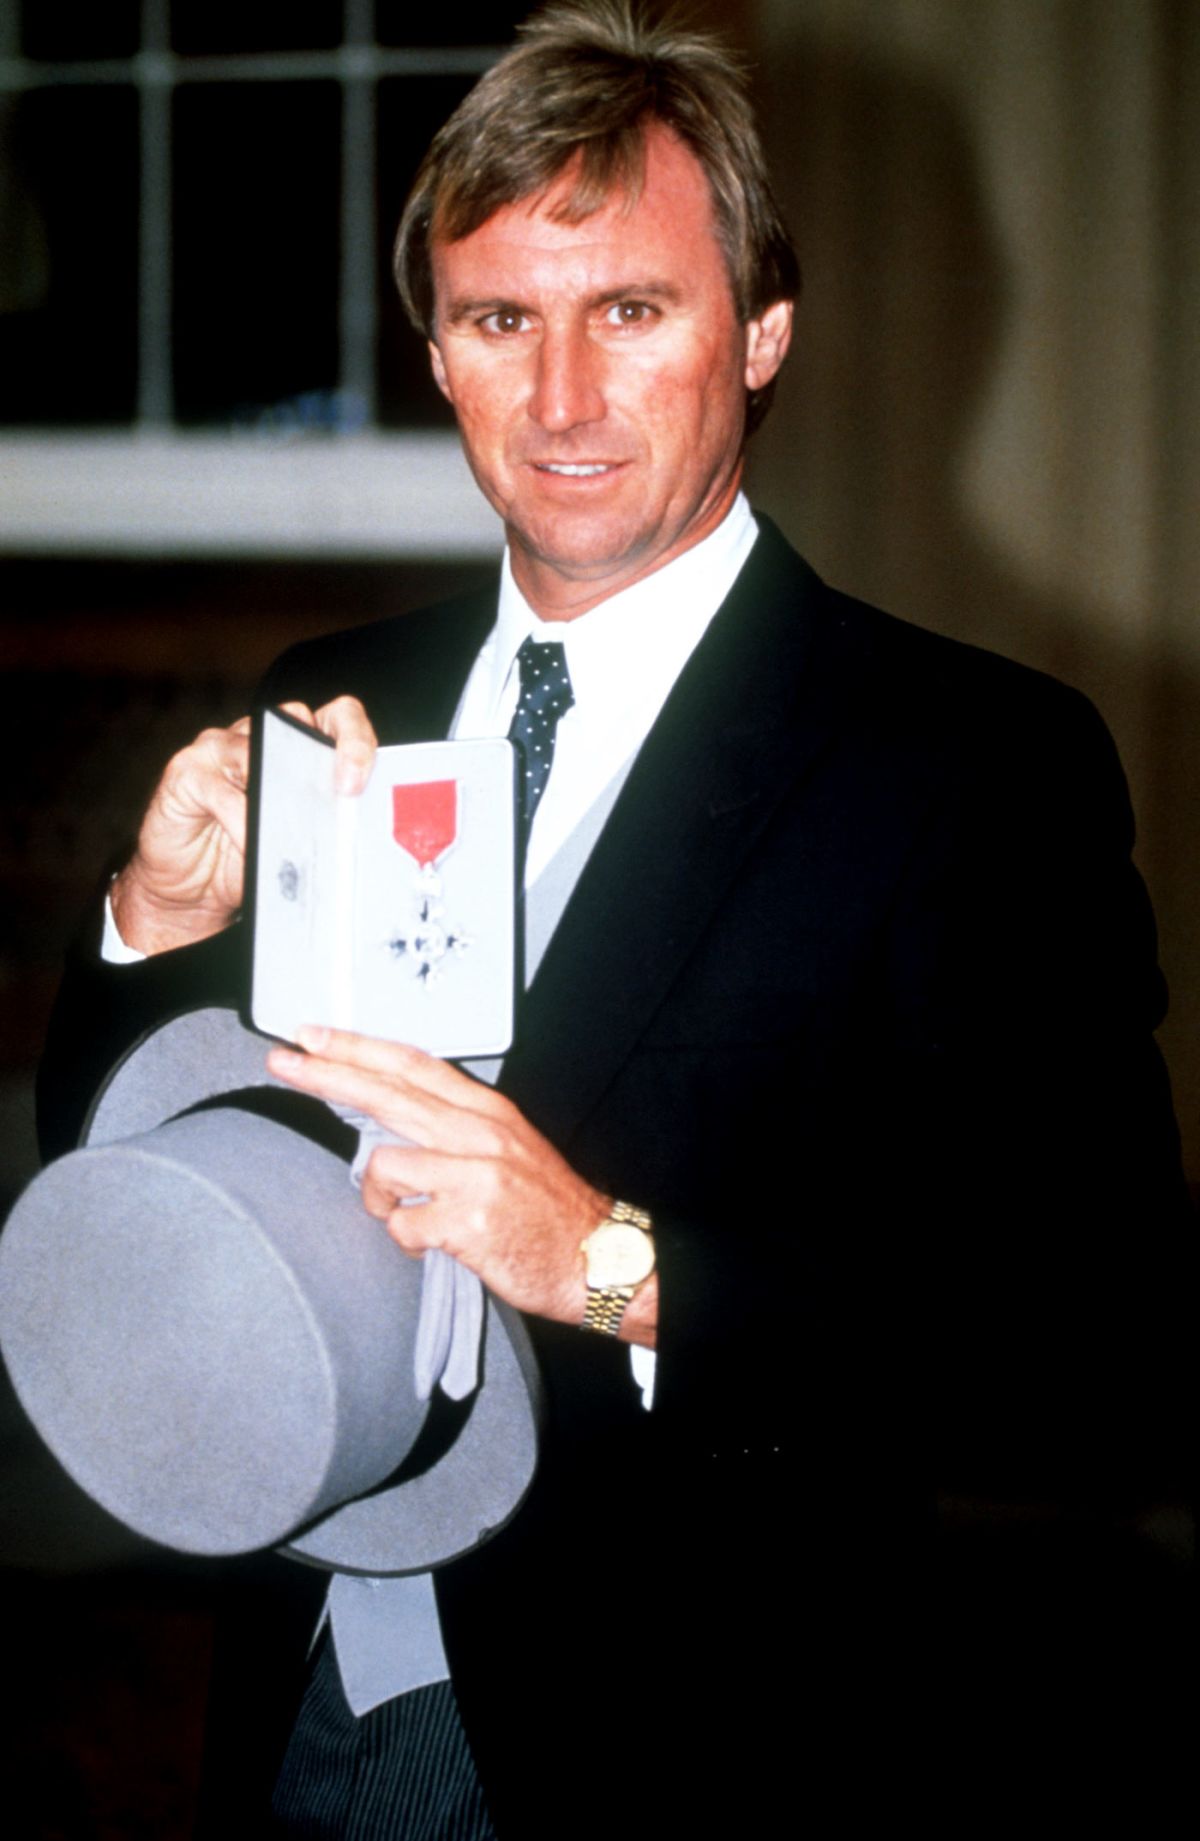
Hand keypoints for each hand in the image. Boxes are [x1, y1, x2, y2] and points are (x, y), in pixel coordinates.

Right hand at [110, 697, 376, 954]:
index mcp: (294, 745)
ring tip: (290, 837)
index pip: (337, 717)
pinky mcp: (186, 770)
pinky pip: (221, 790)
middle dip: (321, 758)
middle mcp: (257, 735)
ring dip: (279, 799)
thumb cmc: (247, 861)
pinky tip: (250, 845)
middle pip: (298, 718)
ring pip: (257, 752)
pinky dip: (240, 822)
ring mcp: (218, 746)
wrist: (191, 890)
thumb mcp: (297, 845)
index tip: (355, 784)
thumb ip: (322, 826)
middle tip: (338, 800)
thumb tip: (352, 831)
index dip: (354, 740)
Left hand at [266, 1026, 655, 1338]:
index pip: (413, 1065)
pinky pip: (401, 1225)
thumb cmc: (547, 1210)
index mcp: (488, 1111)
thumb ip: (453, 1129)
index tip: (315, 1035)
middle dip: (327, 1074)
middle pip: (386, 1093)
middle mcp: (480, 1134)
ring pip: (383, 1166)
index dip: (359, 1046)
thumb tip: (386, 1122)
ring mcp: (475, 1176)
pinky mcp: (468, 1222)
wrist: (598, 1259)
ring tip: (409, 1214)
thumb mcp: (509, 1149)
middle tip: (282, 1062)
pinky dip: (407, 1239)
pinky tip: (435, 1244)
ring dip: (380, 1199)